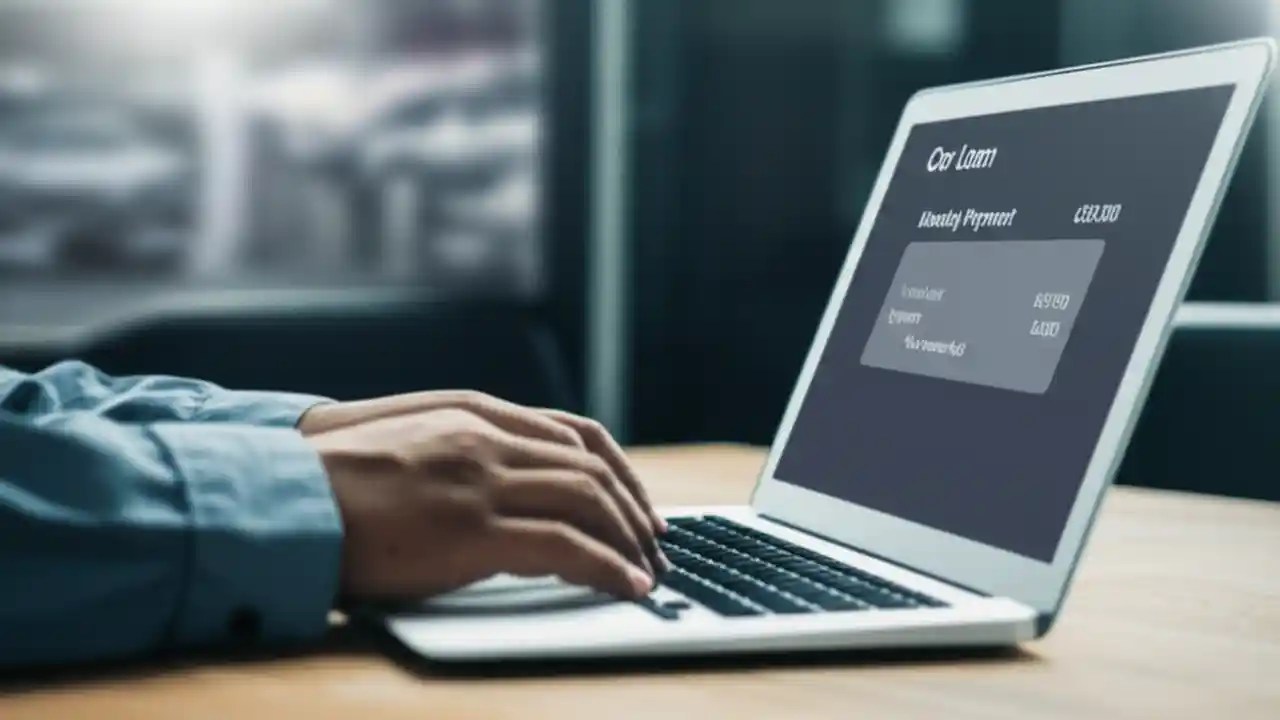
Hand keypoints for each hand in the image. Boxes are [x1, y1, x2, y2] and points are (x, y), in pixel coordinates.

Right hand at [300, 391, 665, 536]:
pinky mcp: (471, 530)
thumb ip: (464, 449)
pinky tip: (624, 585)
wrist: (279, 497)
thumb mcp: (410, 441)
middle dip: (631, 511)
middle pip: (591, 468)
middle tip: (652, 546)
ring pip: (586, 501)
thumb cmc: (333, 480)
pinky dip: (605, 566)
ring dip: (626, 540)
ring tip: (645, 571)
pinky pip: (565, 545)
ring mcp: (480, 480)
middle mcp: (486, 437)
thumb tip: (506, 484)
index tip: (636, 506)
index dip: (618, 473)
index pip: (576, 434)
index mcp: (474, 413)